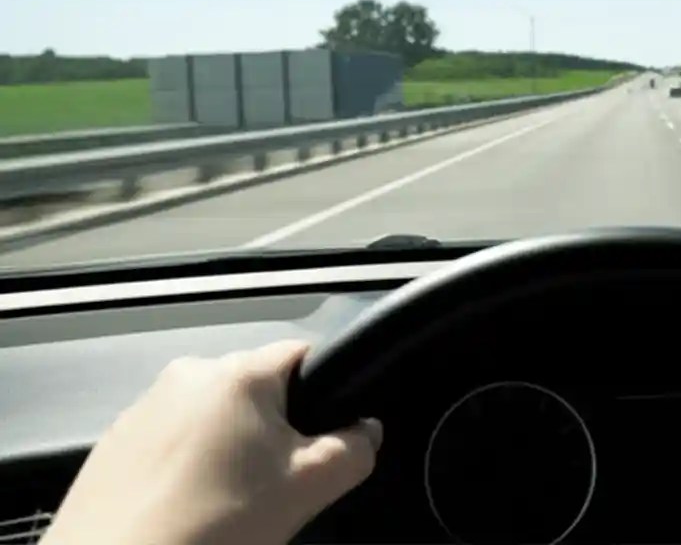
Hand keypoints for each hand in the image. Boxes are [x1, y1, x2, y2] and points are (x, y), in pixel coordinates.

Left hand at [41, 340, 381, 544]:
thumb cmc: (211, 526)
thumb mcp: (309, 488)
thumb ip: (354, 449)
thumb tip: (365, 432)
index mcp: (238, 375)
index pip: (305, 354)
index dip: (326, 393)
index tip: (322, 438)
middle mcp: (187, 376)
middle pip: (258, 391)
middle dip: (273, 430)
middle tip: (272, 483)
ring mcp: (144, 406)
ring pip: (214, 417)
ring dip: (229, 449)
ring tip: (226, 502)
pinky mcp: (115, 441)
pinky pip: (173, 440)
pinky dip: (189, 467)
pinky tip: (191, 507)